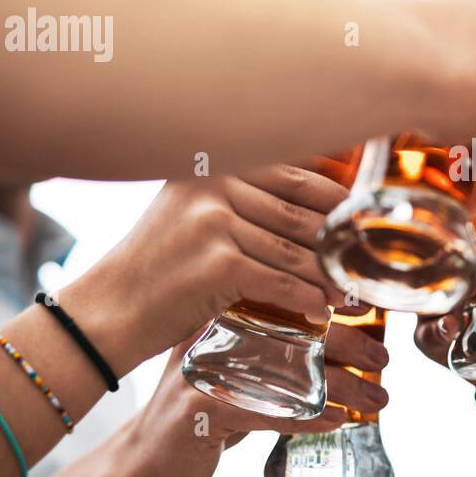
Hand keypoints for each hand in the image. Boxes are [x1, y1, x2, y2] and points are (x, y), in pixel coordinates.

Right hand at [59, 164, 349, 375]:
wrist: (110, 310)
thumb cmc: (161, 266)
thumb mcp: (195, 213)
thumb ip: (247, 198)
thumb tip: (323, 199)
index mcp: (213, 165)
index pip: (295, 174)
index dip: (336, 199)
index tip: (364, 218)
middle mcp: (213, 184)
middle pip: (301, 212)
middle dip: (338, 241)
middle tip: (365, 259)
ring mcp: (214, 222)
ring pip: (295, 250)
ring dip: (330, 275)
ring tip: (351, 290)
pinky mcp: (218, 264)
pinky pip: (281, 281)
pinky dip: (307, 299)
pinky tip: (322, 311)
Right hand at [112, 334, 388, 476]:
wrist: (146, 461)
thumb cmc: (208, 410)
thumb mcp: (241, 368)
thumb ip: (280, 350)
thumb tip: (353, 343)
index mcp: (223, 311)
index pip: (291, 300)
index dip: (342, 316)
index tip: (380, 335)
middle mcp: (211, 331)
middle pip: (294, 330)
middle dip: (350, 347)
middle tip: (383, 364)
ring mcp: (203, 368)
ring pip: (289, 371)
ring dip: (342, 388)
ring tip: (376, 402)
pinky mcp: (200, 409)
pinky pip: (268, 410)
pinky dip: (309, 418)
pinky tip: (337, 423)